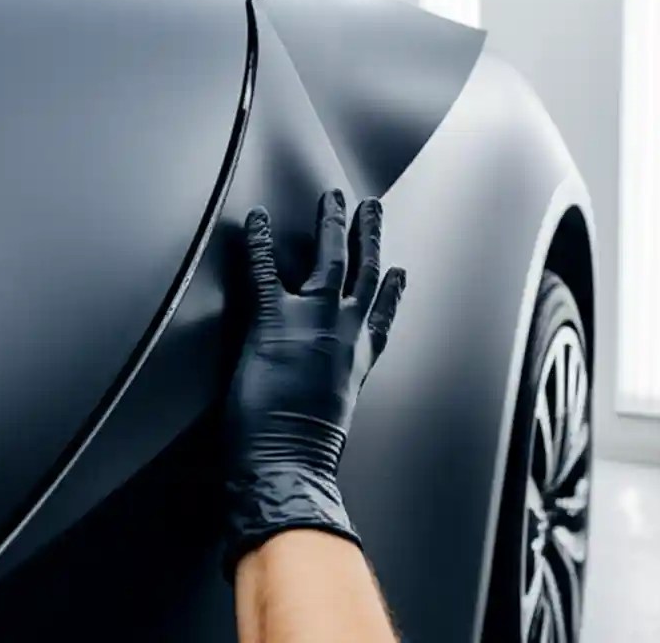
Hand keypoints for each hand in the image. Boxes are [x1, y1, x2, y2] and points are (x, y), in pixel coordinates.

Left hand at [223, 189, 406, 573]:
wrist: (287, 461)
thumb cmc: (302, 454)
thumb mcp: (329, 422)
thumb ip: (328, 399)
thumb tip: (319, 406)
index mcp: (358, 360)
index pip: (381, 318)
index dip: (393, 293)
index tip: (399, 273)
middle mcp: (344, 333)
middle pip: (365, 272)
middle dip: (369, 236)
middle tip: (371, 208)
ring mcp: (315, 321)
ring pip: (332, 257)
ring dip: (333, 223)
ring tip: (334, 198)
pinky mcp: (276, 318)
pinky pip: (268, 268)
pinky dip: (262, 241)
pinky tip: (260, 220)